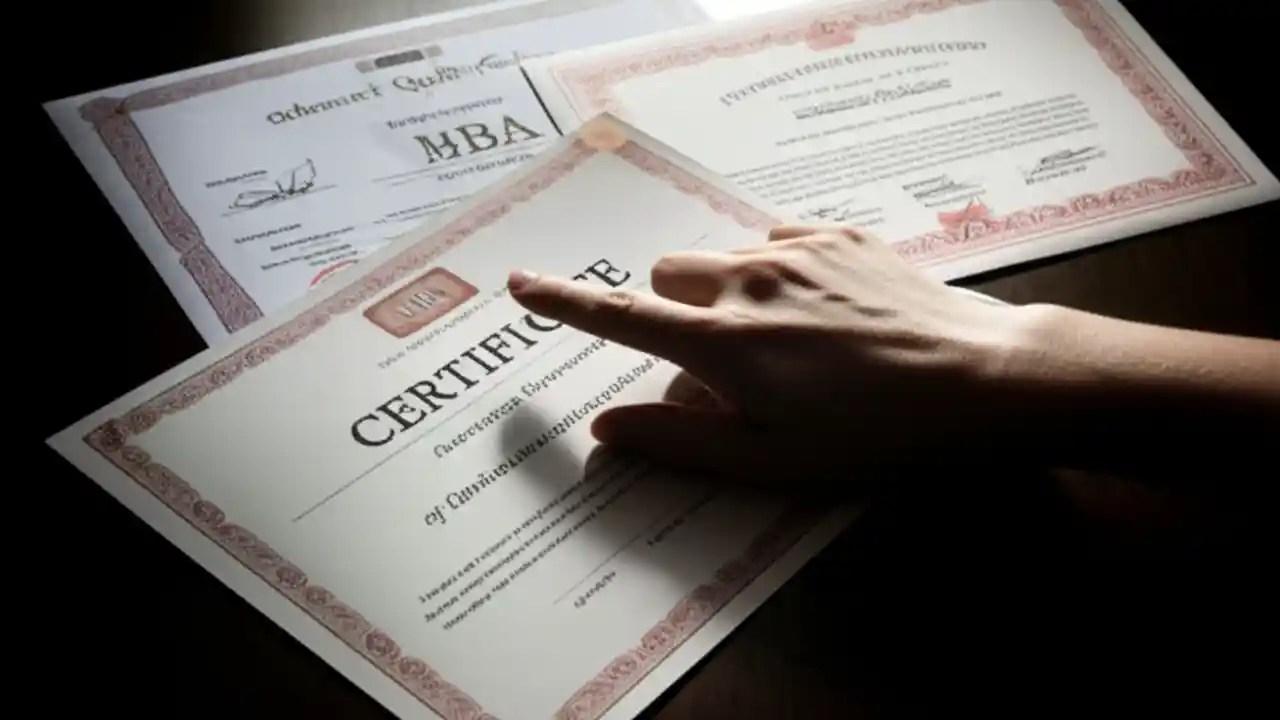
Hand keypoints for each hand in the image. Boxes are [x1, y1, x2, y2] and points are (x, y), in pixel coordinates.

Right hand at [507, 225, 1033, 487]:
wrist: (982, 381)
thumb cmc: (874, 437)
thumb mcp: (771, 462)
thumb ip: (678, 443)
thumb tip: (605, 430)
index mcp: (723, 342)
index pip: (619, 317)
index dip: (563, 302)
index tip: (519, 284)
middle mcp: (748, 280)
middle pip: (668, 277)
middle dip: (674, 314)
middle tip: (724, 366)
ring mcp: (797, 250)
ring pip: (721, 257)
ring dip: (725, 293)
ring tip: (786, 343)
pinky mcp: (840, 235)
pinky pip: (775, 241)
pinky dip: (775, 272)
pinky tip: (822, 313)